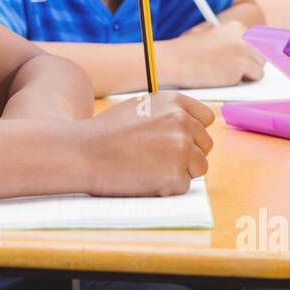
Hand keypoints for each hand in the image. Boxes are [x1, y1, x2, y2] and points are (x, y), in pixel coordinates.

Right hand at [79, 92, 214, 196]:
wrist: (83, 153)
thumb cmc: (106, 133)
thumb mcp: (140, 108)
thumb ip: (168, 114)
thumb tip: (193, 127)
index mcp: (174, 102)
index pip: (206, 118)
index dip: (192, 132)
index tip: (176, 140)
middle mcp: (182, 121)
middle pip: (205, 144)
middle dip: (188, 154)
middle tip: (156, 158)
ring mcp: (182, 148)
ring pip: (199, 166)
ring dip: (180, 171)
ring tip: (149, 168)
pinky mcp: (177, 174)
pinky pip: (183, 185)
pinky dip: (167, 187)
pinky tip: (144, 178)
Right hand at [166, 20, 265, 86]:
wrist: (175, 60)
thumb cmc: (187, 52)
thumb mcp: (211, 37)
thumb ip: (230, 41)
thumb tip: (249, 52)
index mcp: (236, 27)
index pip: (257, 41)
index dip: (252, 53)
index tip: (250, 60)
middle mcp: (244, 36)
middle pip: (261, 54)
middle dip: (252, 64)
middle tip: (240, 71)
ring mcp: (244, 50)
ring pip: (260, 67)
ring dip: (248, 74)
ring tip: (227, 73)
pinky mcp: (242, 65)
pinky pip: (255, 77)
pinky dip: (243, 81)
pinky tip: (225, 77)